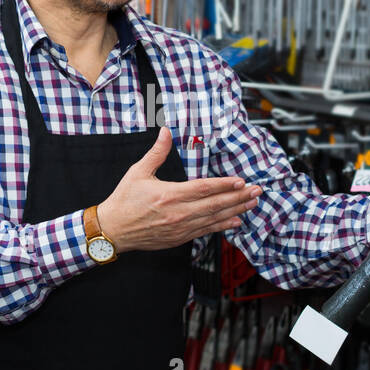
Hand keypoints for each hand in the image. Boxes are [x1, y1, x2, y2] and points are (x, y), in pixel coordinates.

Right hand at [96, 126, 260, 252]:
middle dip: (239, 197)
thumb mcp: (138, 172)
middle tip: (256, 190)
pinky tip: (236, 222)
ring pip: (214, 219)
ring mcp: (180, 228)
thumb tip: (165, 132)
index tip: (240, 181)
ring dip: (236, 211)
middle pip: (215, 205)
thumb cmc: (124, 201)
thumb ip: (156, 152)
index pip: (204, 189)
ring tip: (252, 203)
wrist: (113, 230)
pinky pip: (206, 231)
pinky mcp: (179, 237)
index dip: (224, 185)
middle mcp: (178, 213)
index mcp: (169, 195)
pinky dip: (223, 226)